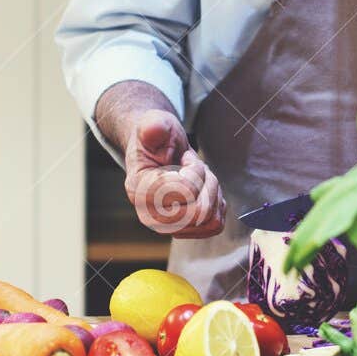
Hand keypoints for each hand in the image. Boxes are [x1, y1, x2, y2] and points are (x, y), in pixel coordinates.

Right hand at [123, 110, 225, 236]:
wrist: (158, 153)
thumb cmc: (157, 140)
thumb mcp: (155, 124)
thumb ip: (153, 127)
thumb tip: (152, 130)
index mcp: (139, 191)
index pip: (184, 191)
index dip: (194, 171)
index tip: (184, 159)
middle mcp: (151, 216)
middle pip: (200, 211)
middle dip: (206, 183)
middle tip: (196, 168)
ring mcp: (169, 227)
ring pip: (210, 219)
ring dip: (212, 193)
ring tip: (199, 179)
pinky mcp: (186, 231)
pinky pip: (215, 224)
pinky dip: (216, 205)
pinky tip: (203, 190)